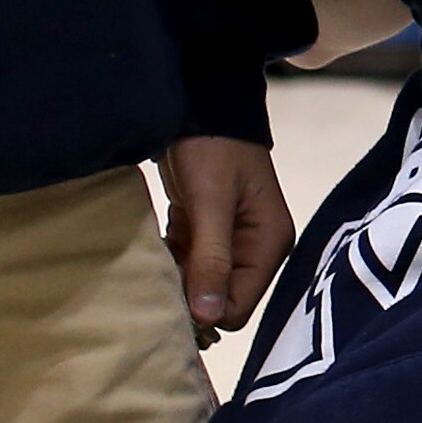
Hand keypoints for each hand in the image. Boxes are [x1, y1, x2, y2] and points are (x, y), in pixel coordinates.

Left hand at [162, 133, 296, 336]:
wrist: (202, 105)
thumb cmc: (212, 149)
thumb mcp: (210, 202)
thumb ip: (211, 259)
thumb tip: (207, 318)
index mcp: (269, 244)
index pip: (238, 307)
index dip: (204, 311)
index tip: (166, 301)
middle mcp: (257, 249)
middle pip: (221, 300)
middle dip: (189, 296)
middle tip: (154, 282)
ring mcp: (234, 242)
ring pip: (202, 286)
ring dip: (177, 281)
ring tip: (152, 265)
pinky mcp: (211, 234)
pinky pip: (190, 267)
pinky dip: (172, 265)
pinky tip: (155, 252)